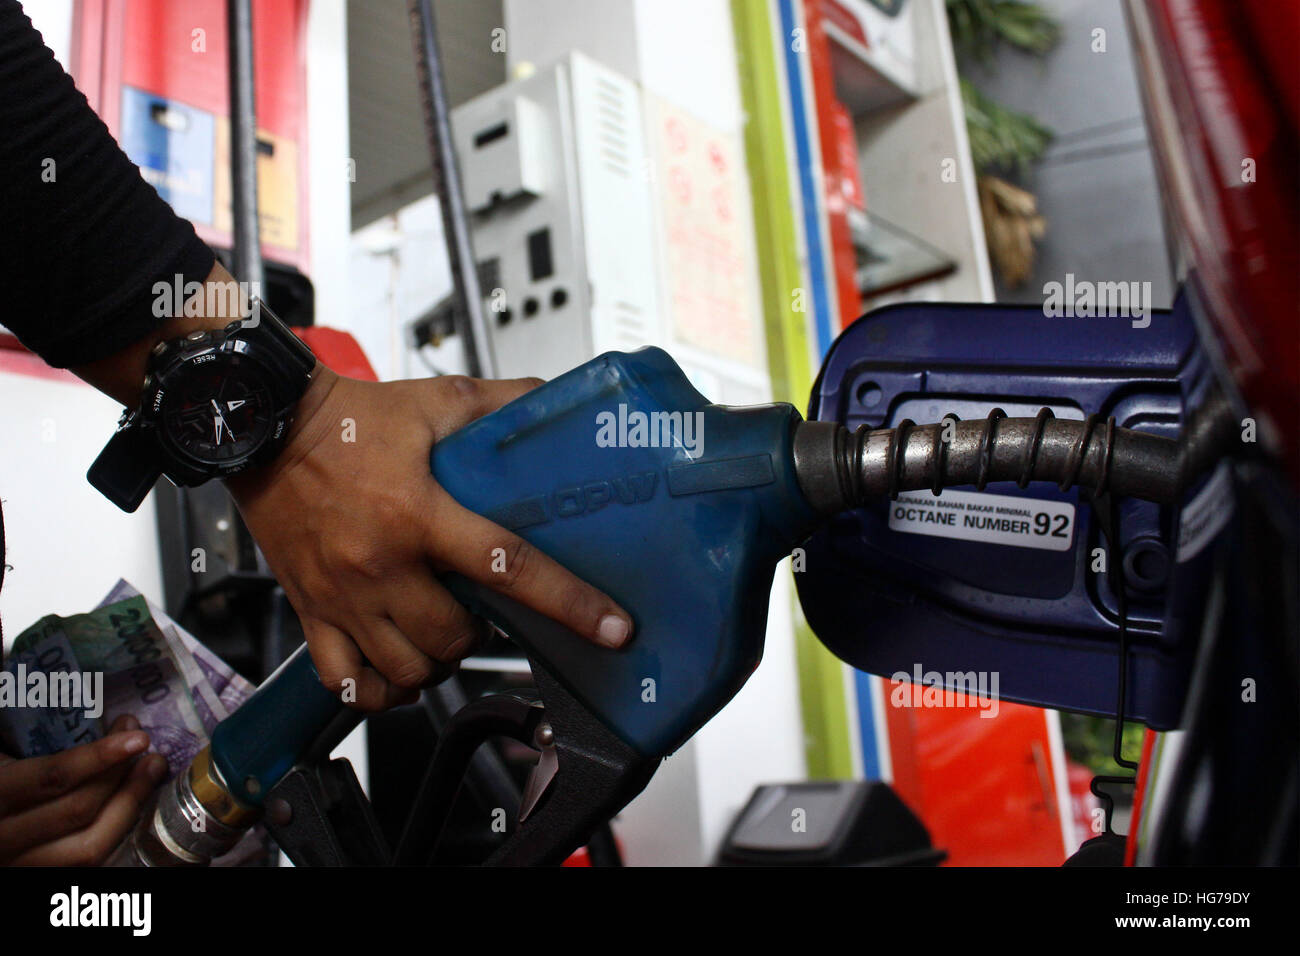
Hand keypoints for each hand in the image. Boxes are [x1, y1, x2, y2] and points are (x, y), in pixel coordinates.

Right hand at [0, 715, 168, 864]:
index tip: (136, 735)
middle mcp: (4, 839)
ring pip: (89, 845)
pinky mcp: (44, 876)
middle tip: (144, 742)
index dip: (98, 757)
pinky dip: (118, 827)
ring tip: (150, 768)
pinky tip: (134, 798)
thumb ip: (19, 725)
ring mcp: (23, 865)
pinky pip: (90, 858)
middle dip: (120, 773)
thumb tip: (24, 666)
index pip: (52, 779)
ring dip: (130, 802)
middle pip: (78, 810)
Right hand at [228, 369, 633, 710]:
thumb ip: (499, 404)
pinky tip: (397, 669)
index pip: (509, 568)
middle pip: (454, 637)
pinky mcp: (310, 609)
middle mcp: (381, 564)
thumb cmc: (350, 418)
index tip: (612, 628)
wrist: (266, 426)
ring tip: (444, 638)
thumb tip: (551, 401)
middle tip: (484, 612)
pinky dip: (378, 689)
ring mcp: (341, 595)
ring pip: (406, 669)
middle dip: (481, 634)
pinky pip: (346, 679)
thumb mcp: (436, 401)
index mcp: (419, 513)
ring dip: (437, 664)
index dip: (569, 603)